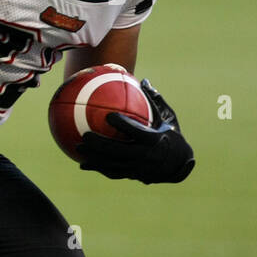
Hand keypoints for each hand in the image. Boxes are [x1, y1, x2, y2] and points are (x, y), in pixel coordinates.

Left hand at [77, 79, 194, 182]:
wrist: (179, 166)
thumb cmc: (172, 136)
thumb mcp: (168, 118)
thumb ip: (155, 101)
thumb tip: (144, 80)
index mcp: (154, 139)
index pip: (136, 131)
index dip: (122, 124)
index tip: (108, 115)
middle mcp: (145, 155)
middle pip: (118, 150)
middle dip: (100, 144)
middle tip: (84, 136)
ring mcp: (138, 167)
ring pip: (112, 164)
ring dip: (94, 158)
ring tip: (77, 149)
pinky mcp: (132, 175)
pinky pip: (113, 173)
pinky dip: (98, 168)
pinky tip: (84, 164)